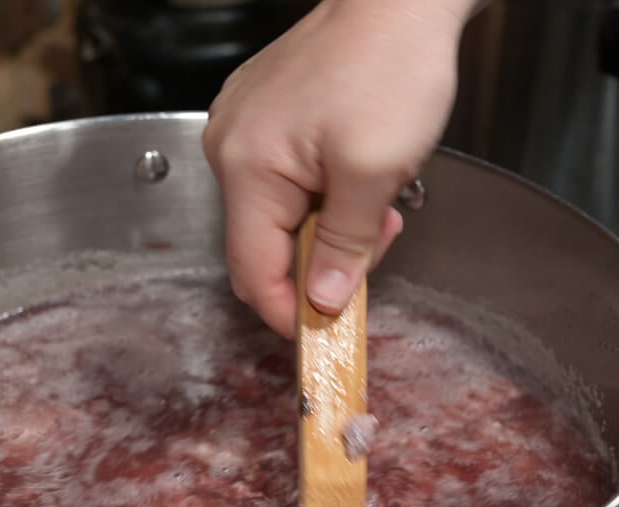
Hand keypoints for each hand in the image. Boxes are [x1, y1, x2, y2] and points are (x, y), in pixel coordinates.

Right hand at [202, 0, 479, 336]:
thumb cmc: (389, 65)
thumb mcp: (374, 171)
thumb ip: (344, 246)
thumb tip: (322, 300)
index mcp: (246, 165)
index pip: (251, 271)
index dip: (288, 312)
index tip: (325, 330)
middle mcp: (230, 147)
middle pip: (262, 246)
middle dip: (318, 260)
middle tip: (374, 238)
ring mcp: (242, 128)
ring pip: (274, 214)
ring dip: (325, 225)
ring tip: (374, 194)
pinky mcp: (262, 115)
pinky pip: (280, 179)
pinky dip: (318, 193)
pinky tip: (353, 171)